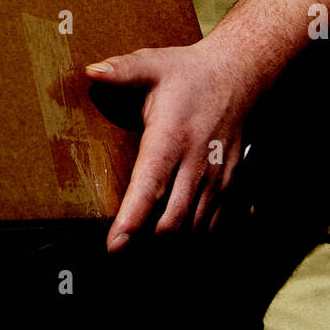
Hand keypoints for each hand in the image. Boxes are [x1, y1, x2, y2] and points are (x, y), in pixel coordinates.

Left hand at [85, 38, 253, 251]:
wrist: (239, 77)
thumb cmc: (189, 74)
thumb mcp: (154, 64)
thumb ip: (123, 70)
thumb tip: (90, 72)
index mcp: (172, 136)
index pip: (151, 185)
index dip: (132, 220)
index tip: (114, 246)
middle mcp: (196, 164)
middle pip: (173, 221)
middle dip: (146, 247)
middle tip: (119, 261)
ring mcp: (216, 180)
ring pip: (193, 230)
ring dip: (169, 251)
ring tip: (141, 266)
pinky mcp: (229, 188)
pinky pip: (212, 228)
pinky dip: (192, 243)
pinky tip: (173, 251)